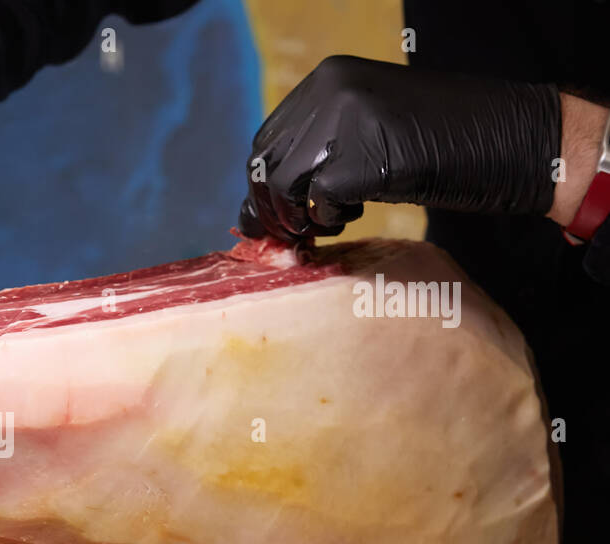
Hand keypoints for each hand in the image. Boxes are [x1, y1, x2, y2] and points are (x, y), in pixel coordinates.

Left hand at [238, 55, 561, 241]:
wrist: (516, 140)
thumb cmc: (447, 141)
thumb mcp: (371, 128)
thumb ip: (320, 147)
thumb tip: (257, 204)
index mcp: (328, 78)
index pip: (268, 138)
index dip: (264, 183)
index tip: (275, 215)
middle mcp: (330, 91)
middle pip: (264, 163)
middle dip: (271, 207)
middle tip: (294, 234)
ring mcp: (344, 123)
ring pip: (282, 184)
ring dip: (296, 216)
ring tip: (328, 225)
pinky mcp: (361, 159)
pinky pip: (317, 202)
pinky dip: (329, 219)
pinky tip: (354, 216)